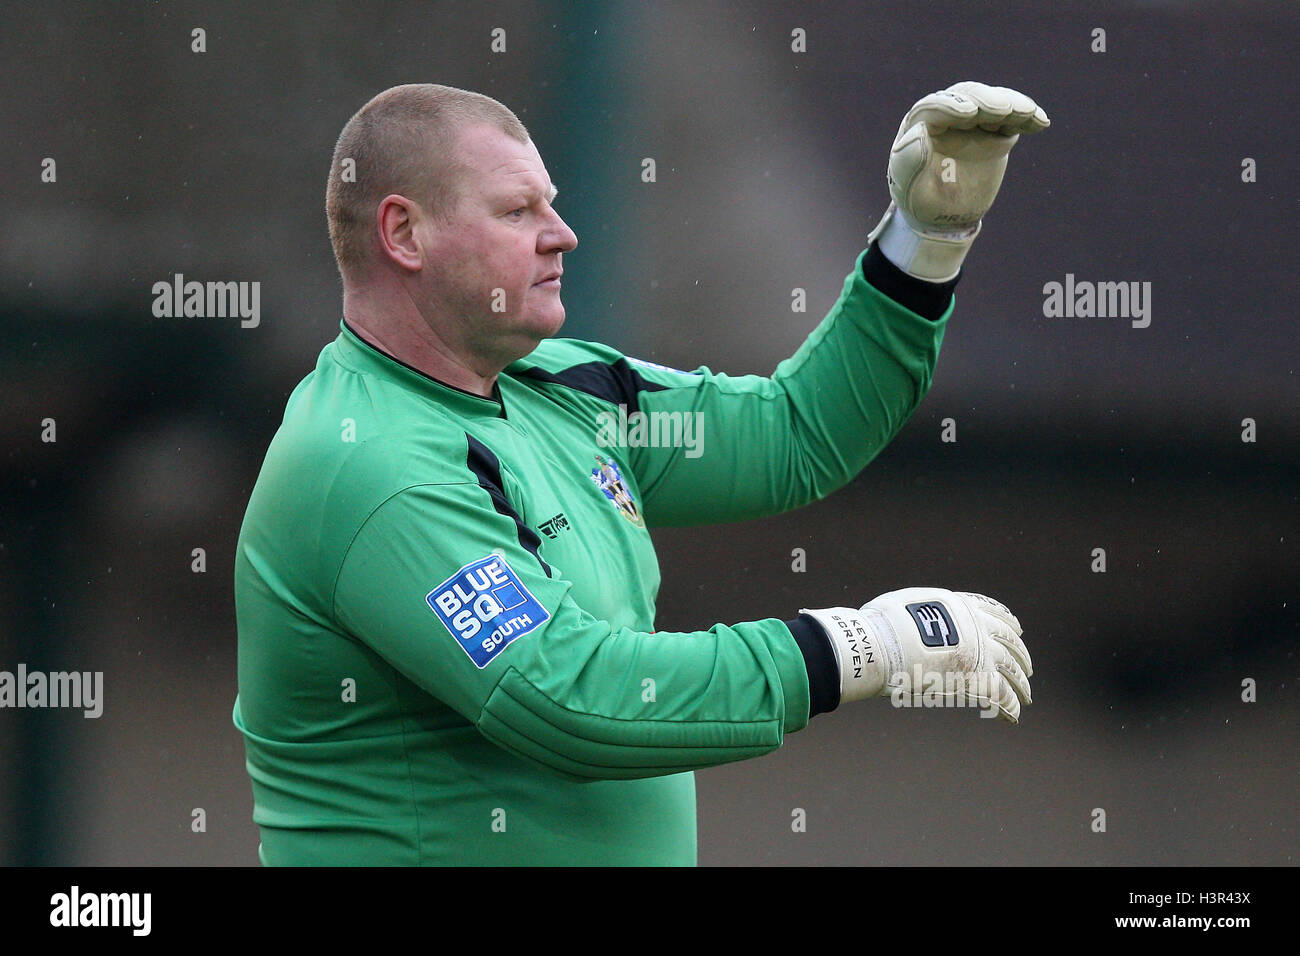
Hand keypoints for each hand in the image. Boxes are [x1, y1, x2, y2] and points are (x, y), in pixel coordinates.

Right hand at [801, 587, 1033, 722]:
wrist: (880, 646)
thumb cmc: (880, 628)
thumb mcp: (907, 606)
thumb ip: (921, 613)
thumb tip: (907, 618)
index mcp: (962, 606)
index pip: (995, 612)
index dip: (1008, 623)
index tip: (1017, 630)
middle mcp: (978, 627)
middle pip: (1009, 643)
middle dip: (1020, 656)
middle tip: (1026, 669)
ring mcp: (981, 653)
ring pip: (1012, 672)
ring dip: (1020, 686)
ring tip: (1025, 698)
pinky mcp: (978, 680)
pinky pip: (1002, 696)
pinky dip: (1009, 707)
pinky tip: (1013, 716)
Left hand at [868, 81, 1049, 280]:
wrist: (940, 214)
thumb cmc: (917, 198)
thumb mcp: (905, 184)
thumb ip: (908, 160)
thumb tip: (920, 131)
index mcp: (921, 123)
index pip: (936, 106)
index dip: (952, 105)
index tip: (970, 113)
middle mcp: (948, 114)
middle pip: (968, 96)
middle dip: (987, 100)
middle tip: (1004, 110)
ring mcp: (974, 121)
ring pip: (994, 102)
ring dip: (1013, 105)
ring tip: (1028, 114)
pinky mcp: (996, 131)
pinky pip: (1013, 118)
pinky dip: (1027, 118)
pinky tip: (1040, 123)